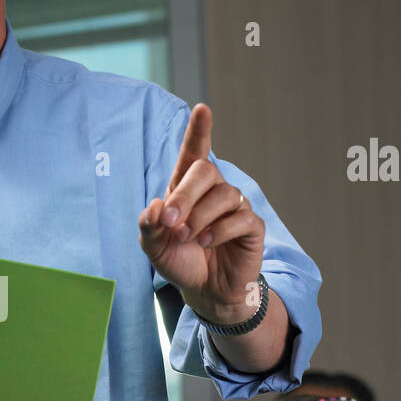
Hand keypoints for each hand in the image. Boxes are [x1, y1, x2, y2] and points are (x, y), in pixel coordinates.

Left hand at [138, 104, 264, 322]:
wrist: (204, 290)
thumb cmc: (180, 260)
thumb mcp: (154, 247)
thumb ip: (149, 226)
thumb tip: (156, 207)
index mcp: (187, 188)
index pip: (195, 153)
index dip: (199, 131)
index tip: (203, 109)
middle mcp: (213, 191)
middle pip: (206, 171)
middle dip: (185, 195)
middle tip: (171, 223)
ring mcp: (234, 206)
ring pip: (224, 195)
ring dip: (200, 219)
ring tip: (189, 239)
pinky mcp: (251, 226)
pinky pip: (241, 218)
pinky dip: (220, 231)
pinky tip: (208, 243)